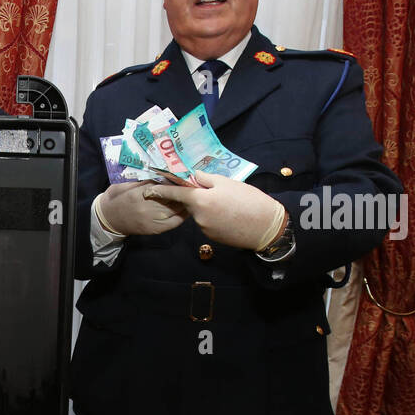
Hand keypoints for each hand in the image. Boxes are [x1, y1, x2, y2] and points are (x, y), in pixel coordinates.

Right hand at [95, 181, 184, 236]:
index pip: (163, 185)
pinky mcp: (153, 229)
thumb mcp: (127, 183)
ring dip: (186, 203)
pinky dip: (182, 216)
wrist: (107, 218)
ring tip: (193, 196)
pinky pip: (173, 223)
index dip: (176, 181)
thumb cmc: (117, 197)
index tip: (183, 176)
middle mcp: (147, 207)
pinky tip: (186, 210)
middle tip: (194, 185)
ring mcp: (151, 220)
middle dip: (183, 191)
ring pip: (175, 210)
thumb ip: (145, 180)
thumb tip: (164, 175)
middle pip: (172, 197)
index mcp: (139, 192)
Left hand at [145, 171, 285, 249]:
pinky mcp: (211, 237)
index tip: (149, 189)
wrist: (265, 226)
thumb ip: (206, 179)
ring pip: (200, 213)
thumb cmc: (248, 200)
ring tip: (229, 204)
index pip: (176, 193)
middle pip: (190, 203)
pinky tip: (230, 215)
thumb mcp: (227, 183)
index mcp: (200, 200)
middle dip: (198, 197)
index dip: (162, 189)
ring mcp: (204, 228)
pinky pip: (207, 223)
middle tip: (217, 192)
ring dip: (208, 207)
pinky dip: (214, 218)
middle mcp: (198, 216)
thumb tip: (193, 177)